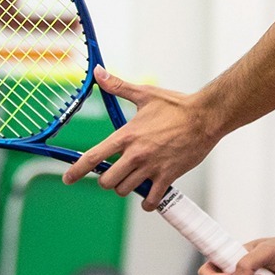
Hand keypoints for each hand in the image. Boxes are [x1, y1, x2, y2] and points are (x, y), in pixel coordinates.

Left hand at [62, 68, 215, 208]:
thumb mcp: (145, 94)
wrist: (206, 117)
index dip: (76, 170)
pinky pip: (151, 200)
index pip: (93, 157)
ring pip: (125, 190)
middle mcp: (136, 154)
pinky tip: (148, 196)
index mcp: (127, 135)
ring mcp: (152, 168)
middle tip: (114, 172)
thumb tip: (98, 72)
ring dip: (125, 187)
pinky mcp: (168, 177)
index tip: (67, 178)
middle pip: (107, 180)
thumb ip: (118, 86)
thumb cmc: (177, 105)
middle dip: (107, 179)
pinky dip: (147, 202)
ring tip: (132, 179)